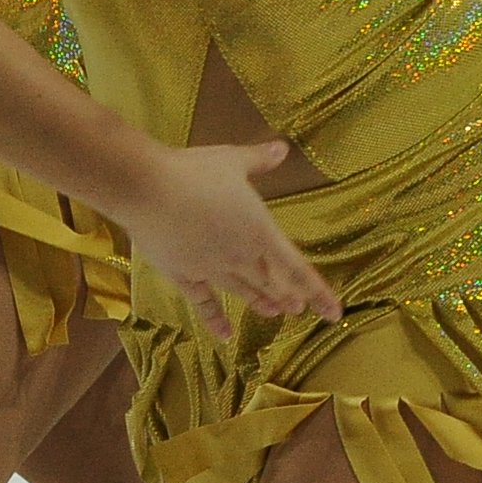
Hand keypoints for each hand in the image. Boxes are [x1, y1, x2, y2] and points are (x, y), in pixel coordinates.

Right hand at [112, 140, 339, 339]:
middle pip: (271, 282)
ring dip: (260, 302)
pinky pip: (204, 302)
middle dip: (288, 295)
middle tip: (299, 308)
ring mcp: (211, 269)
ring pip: (243, 291)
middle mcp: (240, 256)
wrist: (146, 190)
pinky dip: (216, 319)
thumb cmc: (194, 172)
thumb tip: (283, 148)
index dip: (318, 292)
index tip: (335, 313)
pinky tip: (225, 334)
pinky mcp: (182, 275)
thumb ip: (259, 159)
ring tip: (274, 313)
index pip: (297, 268)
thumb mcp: (233, 160)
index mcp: (260, 232)